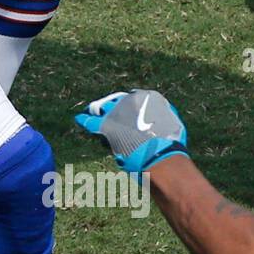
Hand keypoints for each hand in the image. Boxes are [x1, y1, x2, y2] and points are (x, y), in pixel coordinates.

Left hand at [74, 89, 188, 174]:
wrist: (160, 156)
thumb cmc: (171, 146)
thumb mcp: (173, 126)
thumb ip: (163, 119)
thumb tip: (161, 119)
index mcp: (149, 97)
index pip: (134, 99)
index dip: (129, 107)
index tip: (127, 112)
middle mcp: (131, 100)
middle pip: (118, 102)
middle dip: (114, 108)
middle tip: (109, 112)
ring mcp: (117, 111)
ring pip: (104, 109)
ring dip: (99, 110)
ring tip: (93, 111)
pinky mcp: (106, 125)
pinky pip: (91, 120)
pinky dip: (84, 120)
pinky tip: (79, 118)